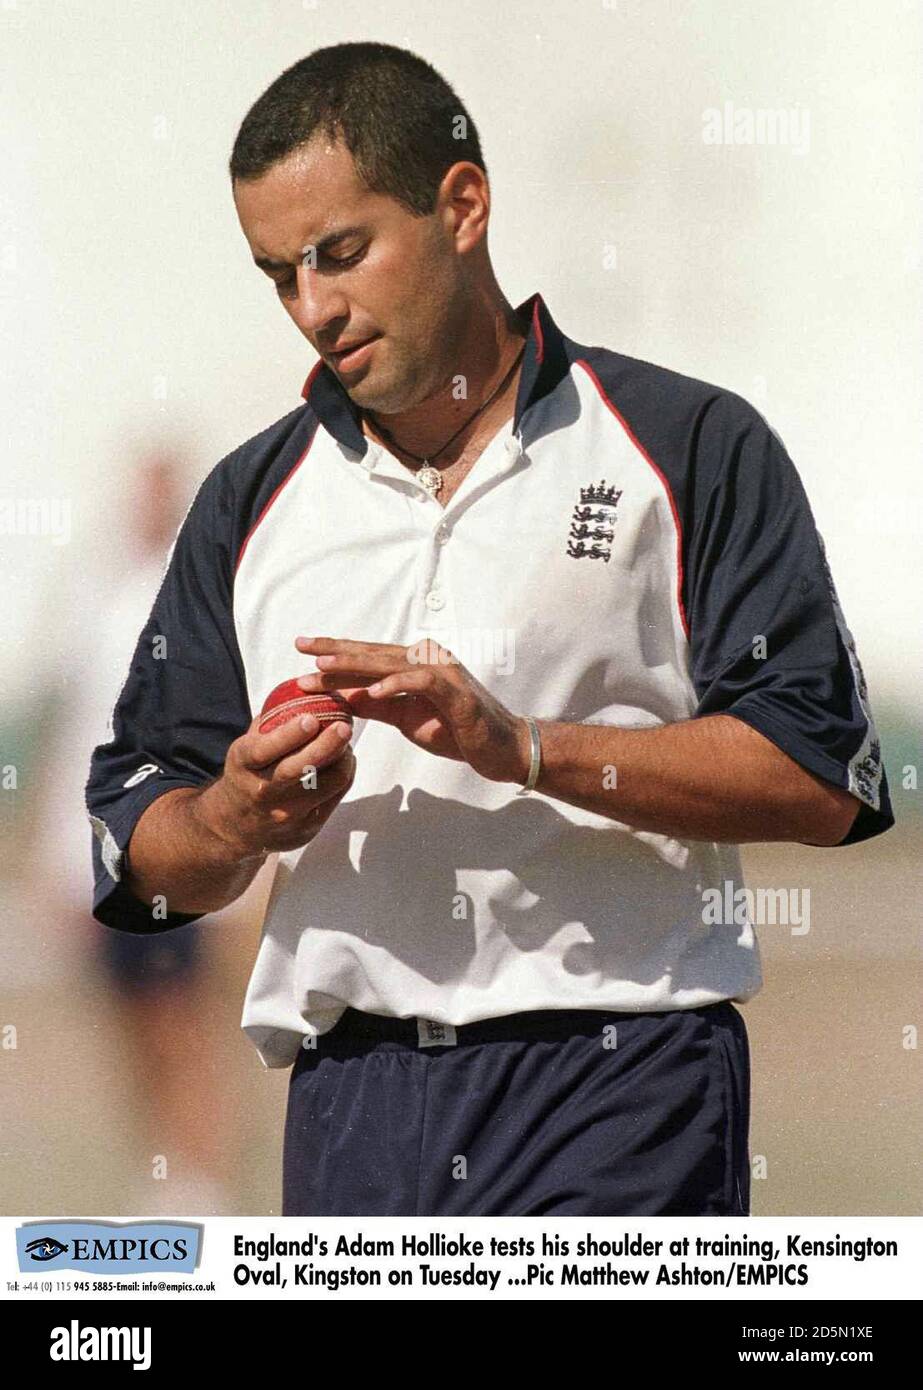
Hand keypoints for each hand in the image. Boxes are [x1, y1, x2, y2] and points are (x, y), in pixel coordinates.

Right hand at [194, 708, 355, 856]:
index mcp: (244, 765)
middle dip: (325, 746)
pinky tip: (345, 761)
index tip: (311, 718)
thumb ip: (272, 720)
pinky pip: (333, 799)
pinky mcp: (305, 830)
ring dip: (342, 761)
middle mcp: (262, 792)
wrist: (233, 826)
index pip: (265, 749)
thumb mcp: (246, 746)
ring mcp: (285, 815)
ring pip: (325, 786)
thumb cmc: (247, 774)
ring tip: (346, 743)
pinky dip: (344, 777)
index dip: (289, 734)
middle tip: (344, 727)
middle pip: (298, 770)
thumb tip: (304, 688)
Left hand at [294, 635, 531, 784]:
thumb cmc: (457, 730)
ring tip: (325, 666)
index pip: (368, 655)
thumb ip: (377, 705)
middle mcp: (428, 660)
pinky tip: (373, 691)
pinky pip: (423, 682)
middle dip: (335, 650)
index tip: (301, 650)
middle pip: (374, 652)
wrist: (502, 748)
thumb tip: (342, 696)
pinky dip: (397, 684)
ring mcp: (444, 673)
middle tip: (301, 646)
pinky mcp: (456, 693)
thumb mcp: (406, 718)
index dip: (335, 652)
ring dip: (357, 664)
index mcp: (414, 664)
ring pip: (392, 662)